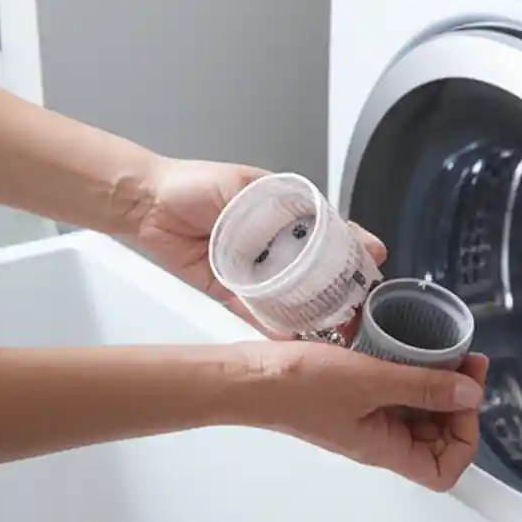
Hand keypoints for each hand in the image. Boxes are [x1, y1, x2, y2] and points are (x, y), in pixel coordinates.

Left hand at [133, 158, 386, 336]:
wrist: (148, 204)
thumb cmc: (194, 184)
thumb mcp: (245, 184)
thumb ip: (279, 202)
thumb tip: (312, 219)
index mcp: (286, 214)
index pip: (330, 232)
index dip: (354, 246)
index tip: (372, 257)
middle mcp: (276, 245)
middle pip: (317, 272)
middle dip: (340, 289)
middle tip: (357, 303)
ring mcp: (256, 271)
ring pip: (291, 296)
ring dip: (312, 312)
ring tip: (333, 328)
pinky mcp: (231, 292)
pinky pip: (256, 312)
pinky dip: (273, 325)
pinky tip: (293, 337)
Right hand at [234, 341, 488, 491]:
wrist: (249, 376)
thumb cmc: (296, 386)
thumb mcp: (371, 380)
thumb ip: (424, 386)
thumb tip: (470, 393)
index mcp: (385, 448)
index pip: (444, 469)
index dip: (466, 438)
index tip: (468, 397)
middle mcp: (379, 437)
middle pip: (437, 437)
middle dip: (459, 402)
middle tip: (467, 363)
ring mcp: (367, 417)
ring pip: (419, 411)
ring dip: (438, 384)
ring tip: (446, 351)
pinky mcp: (355, 395)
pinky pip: (395, 391)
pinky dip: (412, 372)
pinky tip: (412, 348)